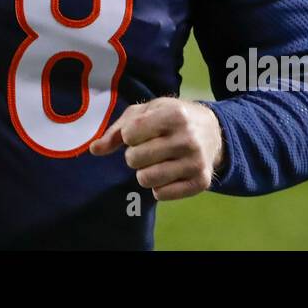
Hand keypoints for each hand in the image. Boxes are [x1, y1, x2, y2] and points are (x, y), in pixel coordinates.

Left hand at [89, 98, 225, 199]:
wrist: (213, 131)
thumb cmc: (170, 118)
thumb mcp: (145, 113)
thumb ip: (116, 131)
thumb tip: (94, 150)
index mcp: (174, 115)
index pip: (130, 134)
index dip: (130, 135)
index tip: (141, 132)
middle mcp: (187, 139)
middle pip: (134, 159)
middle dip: (135, 155)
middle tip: (149, 149)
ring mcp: (196, 162)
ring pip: (146, 180)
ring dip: (144, 172)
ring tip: (156, 162)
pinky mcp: (201, 182)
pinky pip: (161, 194)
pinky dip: (159, 187)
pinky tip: (169, 173)